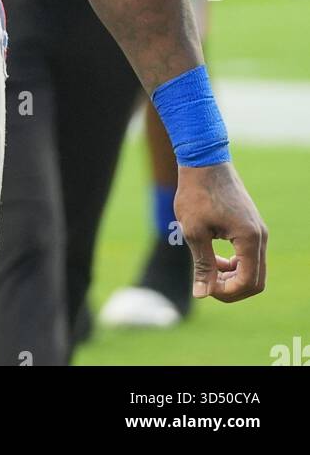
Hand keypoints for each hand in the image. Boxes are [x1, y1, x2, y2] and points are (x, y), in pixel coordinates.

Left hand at [175, 162, 267, 301]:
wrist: (203, 161)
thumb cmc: (196, 193)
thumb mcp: (195, 231)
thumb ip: (203, 265)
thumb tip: (203, 294)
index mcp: (249, 238)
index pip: (248, 282)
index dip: (227, 292)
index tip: (204, 286)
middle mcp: (260, 235)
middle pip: (256, 280)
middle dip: (232, 288)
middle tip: (207, 282)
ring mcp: (258, 230)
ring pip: (254, 269)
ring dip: (233, 276)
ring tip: (208, 267)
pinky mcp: (251, 225)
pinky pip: (250, 255)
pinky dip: (235, 264)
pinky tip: (214, 257)